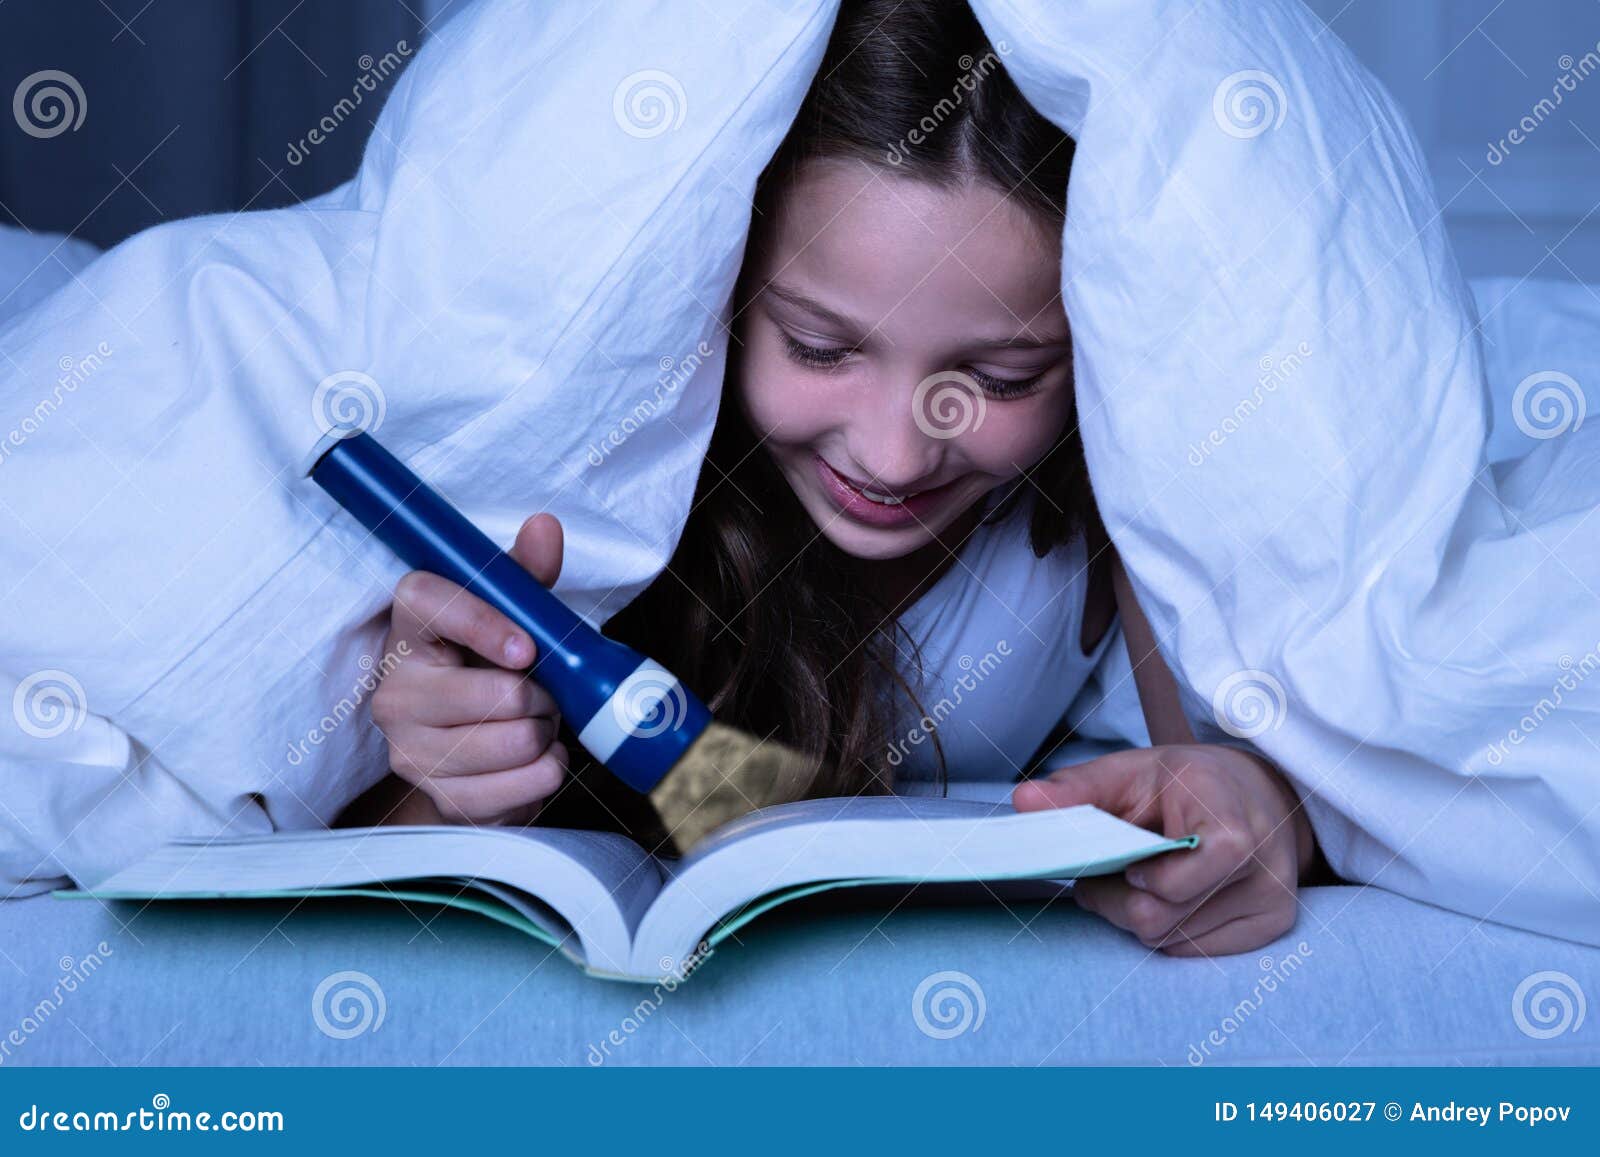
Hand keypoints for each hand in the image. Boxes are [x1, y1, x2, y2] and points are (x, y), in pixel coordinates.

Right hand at [368, 513, 569, 825]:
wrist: (469, 761)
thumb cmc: (489, 673)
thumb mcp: (510, 621)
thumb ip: (525, 578)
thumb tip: (545, 526)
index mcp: (407, 633)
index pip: (428, 603)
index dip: (484, 622)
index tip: (528, 648)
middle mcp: (395, 693)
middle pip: (496, 694)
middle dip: (543, 694)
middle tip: (541, 692)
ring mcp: (412, 752)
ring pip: (517, 741)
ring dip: (548, 732)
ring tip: (535, 723)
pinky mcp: (441, 800)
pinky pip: (525, 786)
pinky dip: (548, 771)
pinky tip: (533, 760)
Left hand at [1012, 744, 1315, 955]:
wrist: (1257, 790)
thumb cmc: (1185, 782)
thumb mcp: (1130, 771)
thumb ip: (1077, 790)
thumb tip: (1023, 803)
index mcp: (1229, 817)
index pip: (1172, 883)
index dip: (1138, 879)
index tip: (1129, 860)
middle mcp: (1264, 863)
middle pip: (1156, 920)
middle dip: (1118, 900)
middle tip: (1116, 870)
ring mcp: (1275, 898)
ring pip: (1171, 942)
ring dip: (1142, 915)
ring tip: (1147, 876)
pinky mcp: (1275, 925)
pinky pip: (1194, 951)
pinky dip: (1172, 928)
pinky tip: (1178, 895)